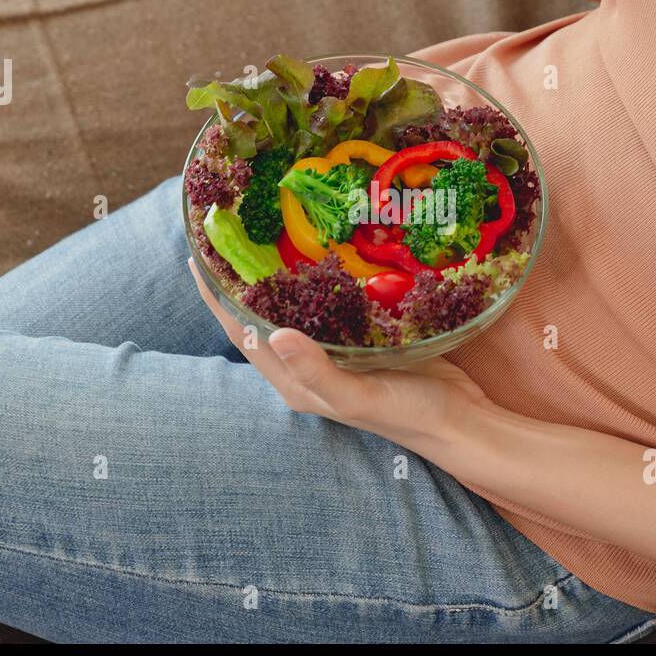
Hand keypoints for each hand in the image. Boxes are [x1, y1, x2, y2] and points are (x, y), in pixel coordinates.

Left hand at [189, 258, 486, 442]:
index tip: (197, 256)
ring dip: (273, 279)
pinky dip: (314, 281)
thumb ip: (317, 370)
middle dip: (238, 282)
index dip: (216, 298)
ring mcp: (333, 354)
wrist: (458, 422)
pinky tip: (320, 253)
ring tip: (264, 236)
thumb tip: (275, 332)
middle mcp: (306, 369)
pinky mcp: (360, 341)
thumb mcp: (359, 396)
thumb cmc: (407, 413)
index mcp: (294, 383)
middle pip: (258, 318)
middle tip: (229, 233)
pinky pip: (326, 306)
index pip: (241, 333)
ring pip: (292, 309)